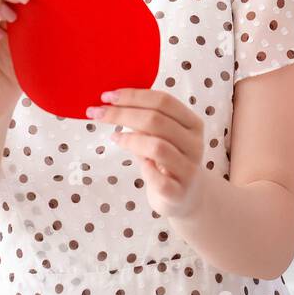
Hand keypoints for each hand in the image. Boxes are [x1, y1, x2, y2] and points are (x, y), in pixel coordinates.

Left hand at [98, 89, 206, 218]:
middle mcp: (194, 144)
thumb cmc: (167, 162)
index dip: (134, 96)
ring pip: (157, 147)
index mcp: (192, 124)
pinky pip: (158, 179)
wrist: (186, 198)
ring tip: (114, 138)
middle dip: (122, 114)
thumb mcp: (161, 137)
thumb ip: (146, 122)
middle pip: (157, 120)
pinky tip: (140, 164)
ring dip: (130, 139)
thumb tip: (114, 103)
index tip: (107, 96)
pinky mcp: (178, 192)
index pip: (164, 101)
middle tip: (98, 113)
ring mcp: (188, 169)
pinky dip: (144, 169)